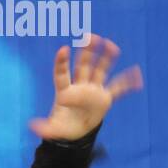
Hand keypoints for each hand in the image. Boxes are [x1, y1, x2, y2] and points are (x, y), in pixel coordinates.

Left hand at [27, 34, 142, 141]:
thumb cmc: (63, 128)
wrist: (77, 132)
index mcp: (66, 92)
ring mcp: (93, 90)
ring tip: (111, 46)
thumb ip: (44, 128)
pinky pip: (118, 88)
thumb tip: (31, 126)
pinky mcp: (105, 98)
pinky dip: (127, 82)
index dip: (62, 62)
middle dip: (87, 51)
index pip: (62, 74)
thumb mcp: (53, 130)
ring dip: (106, 58)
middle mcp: (80, 87)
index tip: (63, 50)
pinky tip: (136, 75)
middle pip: (83, 65)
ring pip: (100, 70)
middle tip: (89, 36)